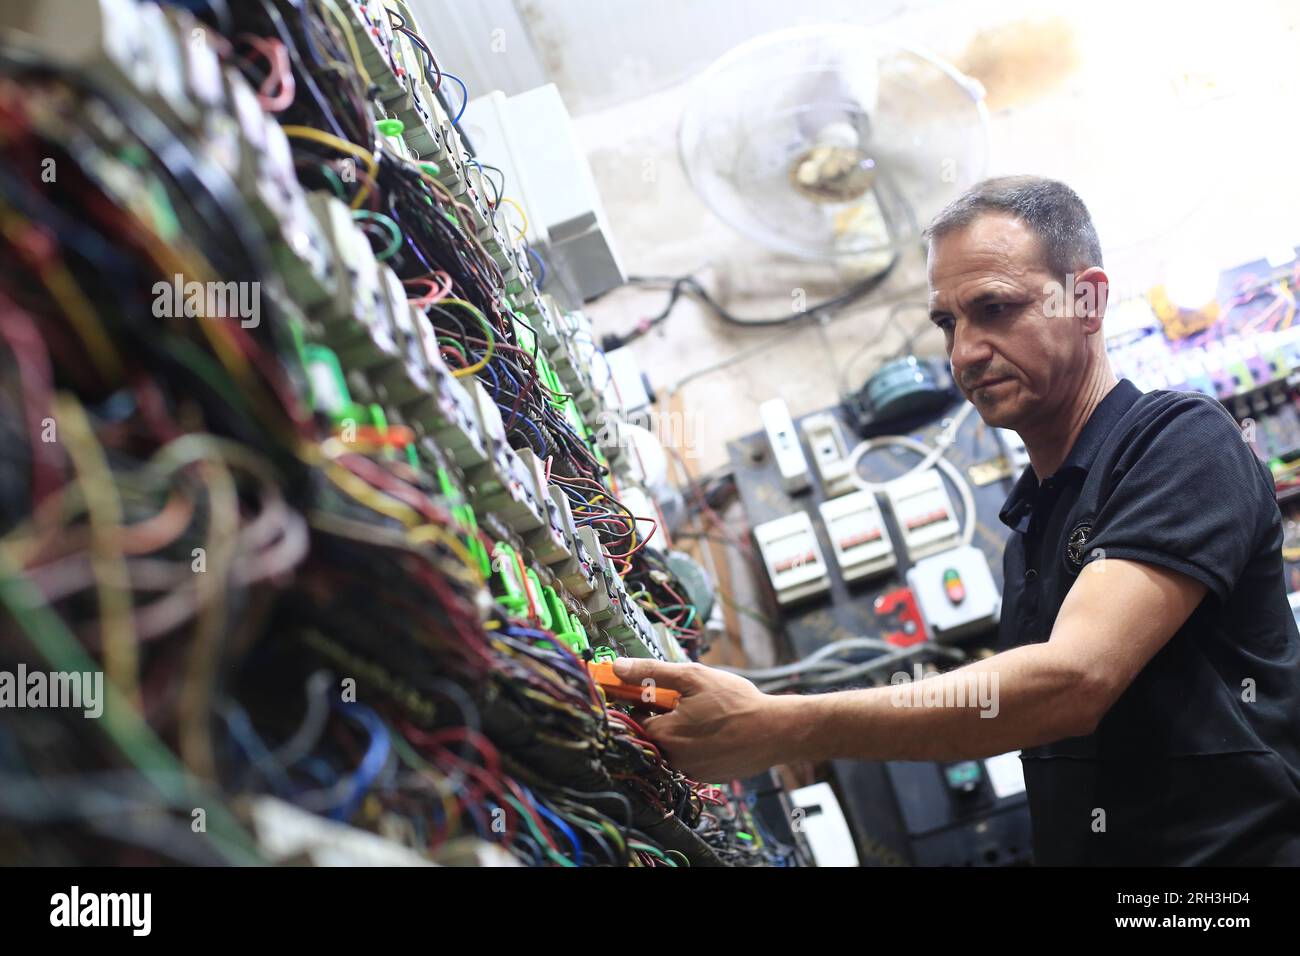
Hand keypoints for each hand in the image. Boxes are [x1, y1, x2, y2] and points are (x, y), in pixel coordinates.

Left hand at [612, 657, 795, 780]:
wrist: (775, 731)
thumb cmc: (735, 702)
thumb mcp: (692, 677)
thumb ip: (652, 672)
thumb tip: (617, 667)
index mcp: (664, 734)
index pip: (636, 716)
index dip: (645, 699)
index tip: (658, 689)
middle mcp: (672, 759)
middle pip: (655, 732)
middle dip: (665, 714)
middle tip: (689, 700)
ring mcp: (691, 771)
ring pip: (674, 745)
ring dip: (682, 729)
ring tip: (707, 714)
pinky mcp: (708, 777)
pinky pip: (692, 758)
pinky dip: (699, 744)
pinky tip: (718, 730)